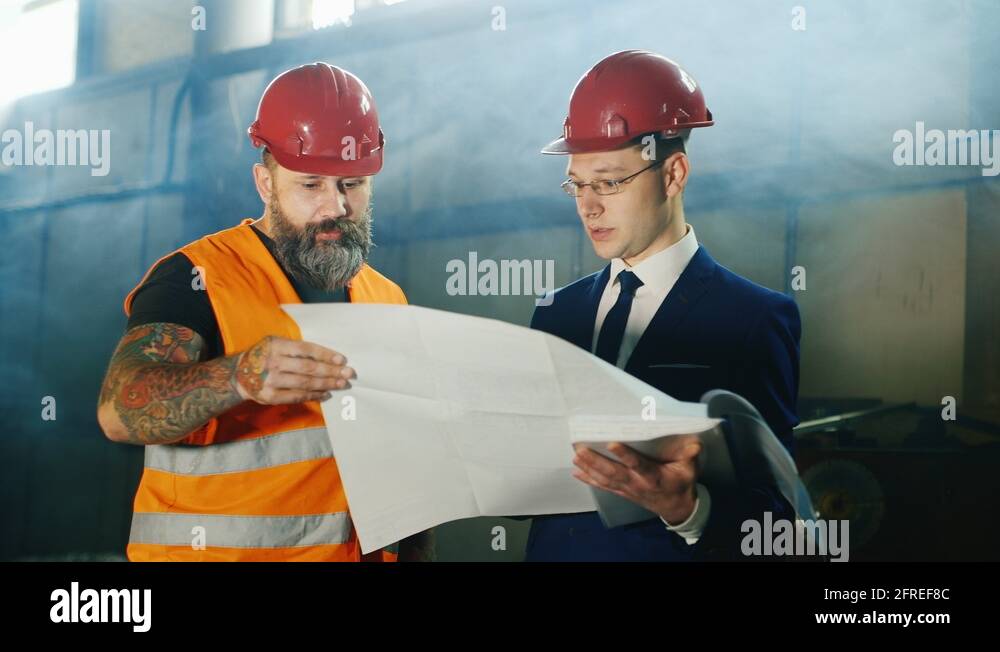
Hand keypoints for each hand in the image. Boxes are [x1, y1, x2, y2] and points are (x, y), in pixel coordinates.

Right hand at [233, 335, 355, 404]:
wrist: (238, 374)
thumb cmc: (265, 356)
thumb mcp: (275, 344)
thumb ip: (296, 348)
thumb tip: (328, 357)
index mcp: (276, 345)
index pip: (306, 349)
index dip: (325, 354)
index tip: (342, 359)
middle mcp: (273, 362)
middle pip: (308, 368)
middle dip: (331, 371)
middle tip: (348, 373)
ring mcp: (271, 381)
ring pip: (304, 383)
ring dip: (326, 384)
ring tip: (341, 384)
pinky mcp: (270, 396)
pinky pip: (297, 396)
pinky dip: (313, 396)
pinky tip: (326, 394)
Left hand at [571, 436, 701, 524]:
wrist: (676, 507)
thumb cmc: (682, 483)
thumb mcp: (691, 469)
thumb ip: (690, 455)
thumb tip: (694, 444)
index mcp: (654, 476)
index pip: (638, 465)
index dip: (625, 455)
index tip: (612, 443)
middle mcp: (637, 483)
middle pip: (614, 473)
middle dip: (596, 461)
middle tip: (581, 450)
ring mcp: (628, 489)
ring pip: (606, 479)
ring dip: (589, 468)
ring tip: (576, 457)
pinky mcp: (623, 492)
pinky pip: (604, 486)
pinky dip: (589, 479)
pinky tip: (577, 472)